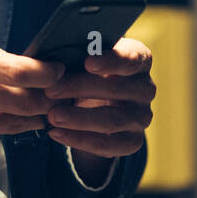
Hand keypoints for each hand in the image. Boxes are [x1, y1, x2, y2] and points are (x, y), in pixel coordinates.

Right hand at [0, 29, 63, 151]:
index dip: (46, 73)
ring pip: (13, 122)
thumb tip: (20, 62)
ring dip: (33, 115)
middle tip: (55, 91)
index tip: (56, 70)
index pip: (19, 71)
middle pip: (24, 101)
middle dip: (47, 98)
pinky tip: (7, 115)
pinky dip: (5, 125)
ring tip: (39, 105)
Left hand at [44, 37, 153, 167]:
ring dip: (78, 119)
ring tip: (52, 116)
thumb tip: (54, 56)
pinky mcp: (132, 141)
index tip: (87, 62)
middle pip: (116, 89)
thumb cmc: (88, 70)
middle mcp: (146, 88)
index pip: (132, 58)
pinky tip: (55, 133)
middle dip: (80, 88)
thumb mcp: (87, 57)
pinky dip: (79, 139)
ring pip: (111, 120)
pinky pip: (106, 145)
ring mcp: (142, 117)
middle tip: (51, 90)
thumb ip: (78, 53)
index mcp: (140, 60)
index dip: (111, 61)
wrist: (98, 103)